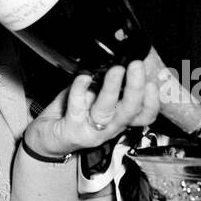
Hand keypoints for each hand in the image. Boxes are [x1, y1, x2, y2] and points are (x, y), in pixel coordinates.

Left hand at [24, 61, 159, 159]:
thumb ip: (106, 84)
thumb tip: (118, 61)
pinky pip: (77, 109)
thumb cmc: (72, 115)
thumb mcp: (95, 98)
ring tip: (116, 71)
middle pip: (129, 112)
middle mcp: (109, 127)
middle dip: (136, 88)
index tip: (153, 82)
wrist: (47, 139)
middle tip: (137, 66)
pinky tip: (83, 78)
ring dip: (112, 89)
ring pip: (106, 111)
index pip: (144, 115)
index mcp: (118, 118)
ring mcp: (91, 131)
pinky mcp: (72, 130)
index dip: (152, 101)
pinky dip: (80, 91)